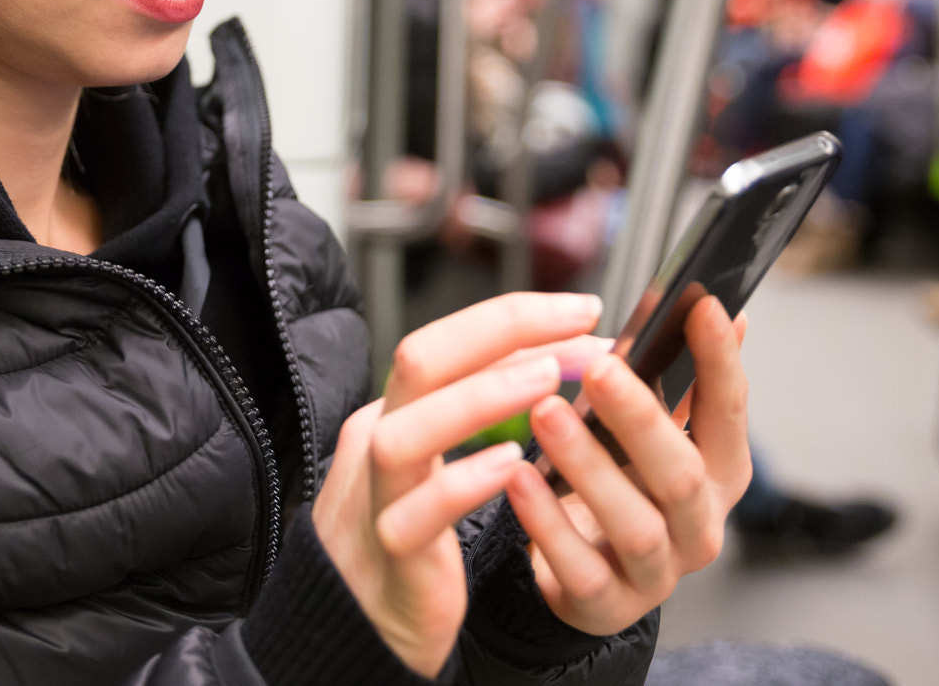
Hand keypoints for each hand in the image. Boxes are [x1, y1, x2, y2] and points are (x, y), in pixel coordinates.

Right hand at [313, 292, 603, 677]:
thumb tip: (553, 354)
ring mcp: (377, 496)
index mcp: (394, 411)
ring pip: (405, 434)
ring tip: (548, 379)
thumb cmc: (411, 539)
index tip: (584, 312)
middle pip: (419, 359)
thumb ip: (483, 410)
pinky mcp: (391, 555)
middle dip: (502, 329)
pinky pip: (415, 515)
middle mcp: (377, 440)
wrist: (354, 628)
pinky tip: (512, 466)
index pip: (446, 339)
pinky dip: (463, 483)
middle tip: (580, 327)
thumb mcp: (443, 457)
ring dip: (480, 398)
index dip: (517, 318)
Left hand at [502, 296, 751, 635]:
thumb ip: (682, 377)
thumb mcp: (656, 430)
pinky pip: (580, 568)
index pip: (730, 411)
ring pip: (634, 524)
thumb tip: (717, 307)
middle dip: (641, 418)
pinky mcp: (606, 605)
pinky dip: (547, 522)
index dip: (720, 360)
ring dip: (589, 466)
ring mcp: (657, 572)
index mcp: (720, 472)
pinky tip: (517, 478)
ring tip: (546, 415)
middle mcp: (700, 525)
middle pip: (681, 473)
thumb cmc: (625, 483)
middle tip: (600, 369)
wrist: (588, 572)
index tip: (701, 305)